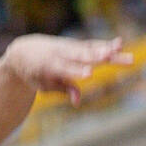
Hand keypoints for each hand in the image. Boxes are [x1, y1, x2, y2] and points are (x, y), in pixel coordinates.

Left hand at [0, 34, 133, 106]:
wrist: (25, 51)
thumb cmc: (34, 73)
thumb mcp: (43, 85)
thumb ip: (62, 90)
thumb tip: (77, 101)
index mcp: (49, 65)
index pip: (65, 69)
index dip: (77, 72)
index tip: (89, 74)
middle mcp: (62, 53)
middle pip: (81, 55)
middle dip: (96, 56)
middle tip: (110, 56)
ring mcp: (70, 47)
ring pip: (89, 48)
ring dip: (106, 48)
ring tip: (120, 48)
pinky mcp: (77, 44)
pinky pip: (92, 45)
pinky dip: (104, 44)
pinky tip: (120, 44)